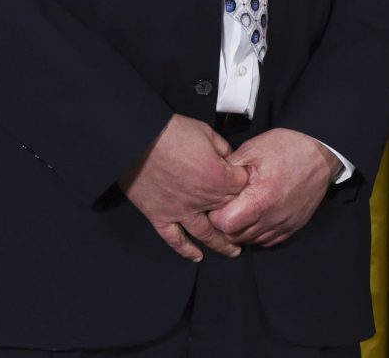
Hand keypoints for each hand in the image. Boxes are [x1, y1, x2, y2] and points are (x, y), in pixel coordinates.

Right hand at [118, 114, 247, 261]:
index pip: (244, 187)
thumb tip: (231, 159)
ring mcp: (181, 211)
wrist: (137, 140)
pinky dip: (185, 250)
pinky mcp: (160, 216)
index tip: (250, 186)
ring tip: (234, 252)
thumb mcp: (207, 133)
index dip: (248, 185)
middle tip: (251, 225)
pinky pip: (174, 239)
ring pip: (206, 234)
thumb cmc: (172, 132)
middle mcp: (203, 199)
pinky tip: (197, 257)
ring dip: (221, 245)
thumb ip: (224, 150)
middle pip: (229, 212)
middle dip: (241, 217)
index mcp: (219, 178)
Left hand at [209, 128, 340, 248]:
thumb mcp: (252, 149)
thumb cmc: (288, 147)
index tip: (219, 202)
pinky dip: (258, 232)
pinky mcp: (294, 226)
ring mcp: (285, 224)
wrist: (321, 152)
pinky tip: (258, 215)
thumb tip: (211, 185)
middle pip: (235, 236)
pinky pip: (268, 240)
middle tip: (228, 205)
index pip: (225, 224)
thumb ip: (228, 170)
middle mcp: (274, 217)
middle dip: (226, 224)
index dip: (216, 214)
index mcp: (262, 197)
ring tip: (243, 209)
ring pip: (251, 240)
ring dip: (242, 229)